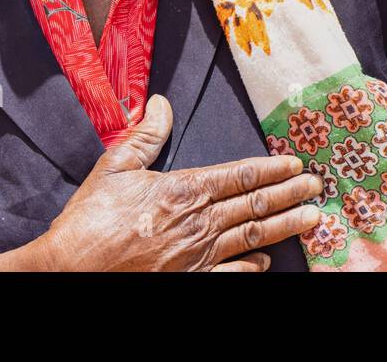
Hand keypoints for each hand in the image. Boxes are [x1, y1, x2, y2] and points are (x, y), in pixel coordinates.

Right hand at [37, 95, 321, 270]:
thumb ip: (144, 135)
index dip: (272, 169)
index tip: (295, 163)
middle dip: (289, 195)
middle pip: (253, 206)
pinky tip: (266, 262)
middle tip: (317, 187)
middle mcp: (197, 224)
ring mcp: (195, 258)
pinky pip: (229, 277)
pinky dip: (251, 268)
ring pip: (250, 238)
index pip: (239, 176)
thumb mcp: (113, 167)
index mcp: (183, 191)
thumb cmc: (88, 221)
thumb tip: (160, 102)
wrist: (69, 271)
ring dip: (283, 227)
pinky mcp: (188, 283)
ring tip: (311, 219)